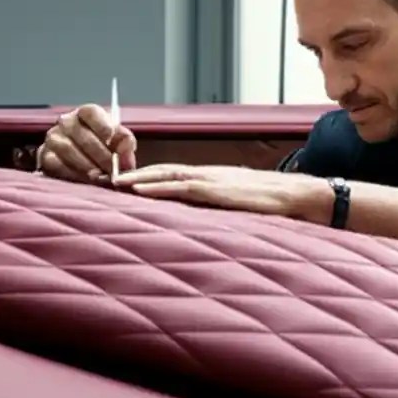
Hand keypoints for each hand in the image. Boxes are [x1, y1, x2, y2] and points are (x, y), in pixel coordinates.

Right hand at [37, 104, 137, 182]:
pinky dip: (74, 174)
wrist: (76, 164)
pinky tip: (85, 181)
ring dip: (88, 166)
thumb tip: (127, 152)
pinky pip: (58, 165)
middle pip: (83, 136)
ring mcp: (53, 138)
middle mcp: (66, 122)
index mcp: (85, 114)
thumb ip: (124, 143)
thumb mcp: (116, 141)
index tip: (111, 137)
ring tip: (101, 178)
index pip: (91, 112)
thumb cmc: (101, 148)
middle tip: (114, 171)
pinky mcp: (45, 157)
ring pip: (70, 150)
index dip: (102, 124)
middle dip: (102, 156)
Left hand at [114, 164, 331, 221]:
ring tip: (111, 181)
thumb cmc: (271, 205)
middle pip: (160, 170)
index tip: (120, 181)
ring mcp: (209, 179)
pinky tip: (137, 189)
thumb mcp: (238, 209)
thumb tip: (203, 227)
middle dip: (131, 173)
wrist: (295, 196)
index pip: (169, 174)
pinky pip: (180, 186)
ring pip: (164, 174)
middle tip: (102, 176)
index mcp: (209, 179)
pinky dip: (156, 186)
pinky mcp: (215, 189)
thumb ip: (219, 213)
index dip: (144, 176)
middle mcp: (205, 174)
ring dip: (136, 177)